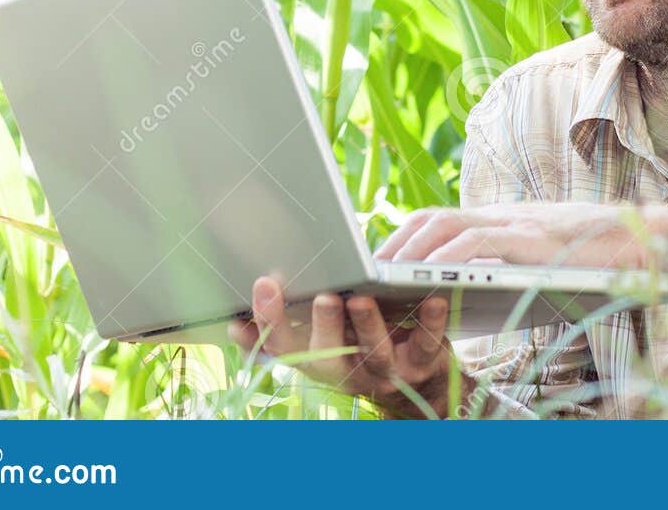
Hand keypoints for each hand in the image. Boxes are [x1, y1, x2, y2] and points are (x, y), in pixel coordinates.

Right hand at [227, 275, 464, 417]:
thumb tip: (236, 316)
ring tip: (362, 298)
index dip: (269, 322)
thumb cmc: (360, 344)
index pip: (282, 347)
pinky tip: (432, 299)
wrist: (418, 381)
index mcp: (315, 362)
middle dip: (321, 327)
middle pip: (327, 355)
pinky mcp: (421, 361)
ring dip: (367, 325)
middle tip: (322, 296)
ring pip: (373, 352)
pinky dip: (430, 321)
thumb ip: (287, 328)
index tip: (262, 285)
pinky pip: (425, 343)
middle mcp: (346, 372)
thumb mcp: (320, 342)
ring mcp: (384, 370)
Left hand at [376, 201, 664, 269]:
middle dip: (395, 242)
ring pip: (447, 225)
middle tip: (364, 270)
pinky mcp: (532, 242)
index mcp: (504, 222)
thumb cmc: (600, 263)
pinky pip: (478, 242)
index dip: (406, 237)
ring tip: (383, 275)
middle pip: (433, 217)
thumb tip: (478, 289)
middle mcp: (505, 218)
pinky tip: (429, 276)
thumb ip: (513, 266)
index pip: (441, 219)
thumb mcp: (545, 262)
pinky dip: (448, 257)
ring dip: (411, 250)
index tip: (378, 260)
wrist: (648, 245)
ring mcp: (518, 226)